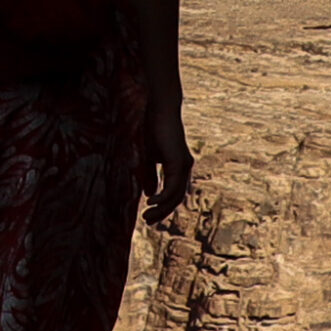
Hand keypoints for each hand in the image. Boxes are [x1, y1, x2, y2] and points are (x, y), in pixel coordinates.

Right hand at [141, 97, 192, 226]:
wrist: (158, 109)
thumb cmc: (151, 129)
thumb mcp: (147, 157)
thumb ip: (150, 175)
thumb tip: (150, 194)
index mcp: (177, 166)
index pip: (172, 193)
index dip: (161, 206)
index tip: (147, 216)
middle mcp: (184, 167)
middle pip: (176, 198)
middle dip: (162, 212)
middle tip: (147, 221)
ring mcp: (184, 165)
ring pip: (176, 195)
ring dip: (162, 208)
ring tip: (146, 216)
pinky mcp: (179, 162)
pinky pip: (173, 186)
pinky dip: (163, 197)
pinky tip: (151, 201)